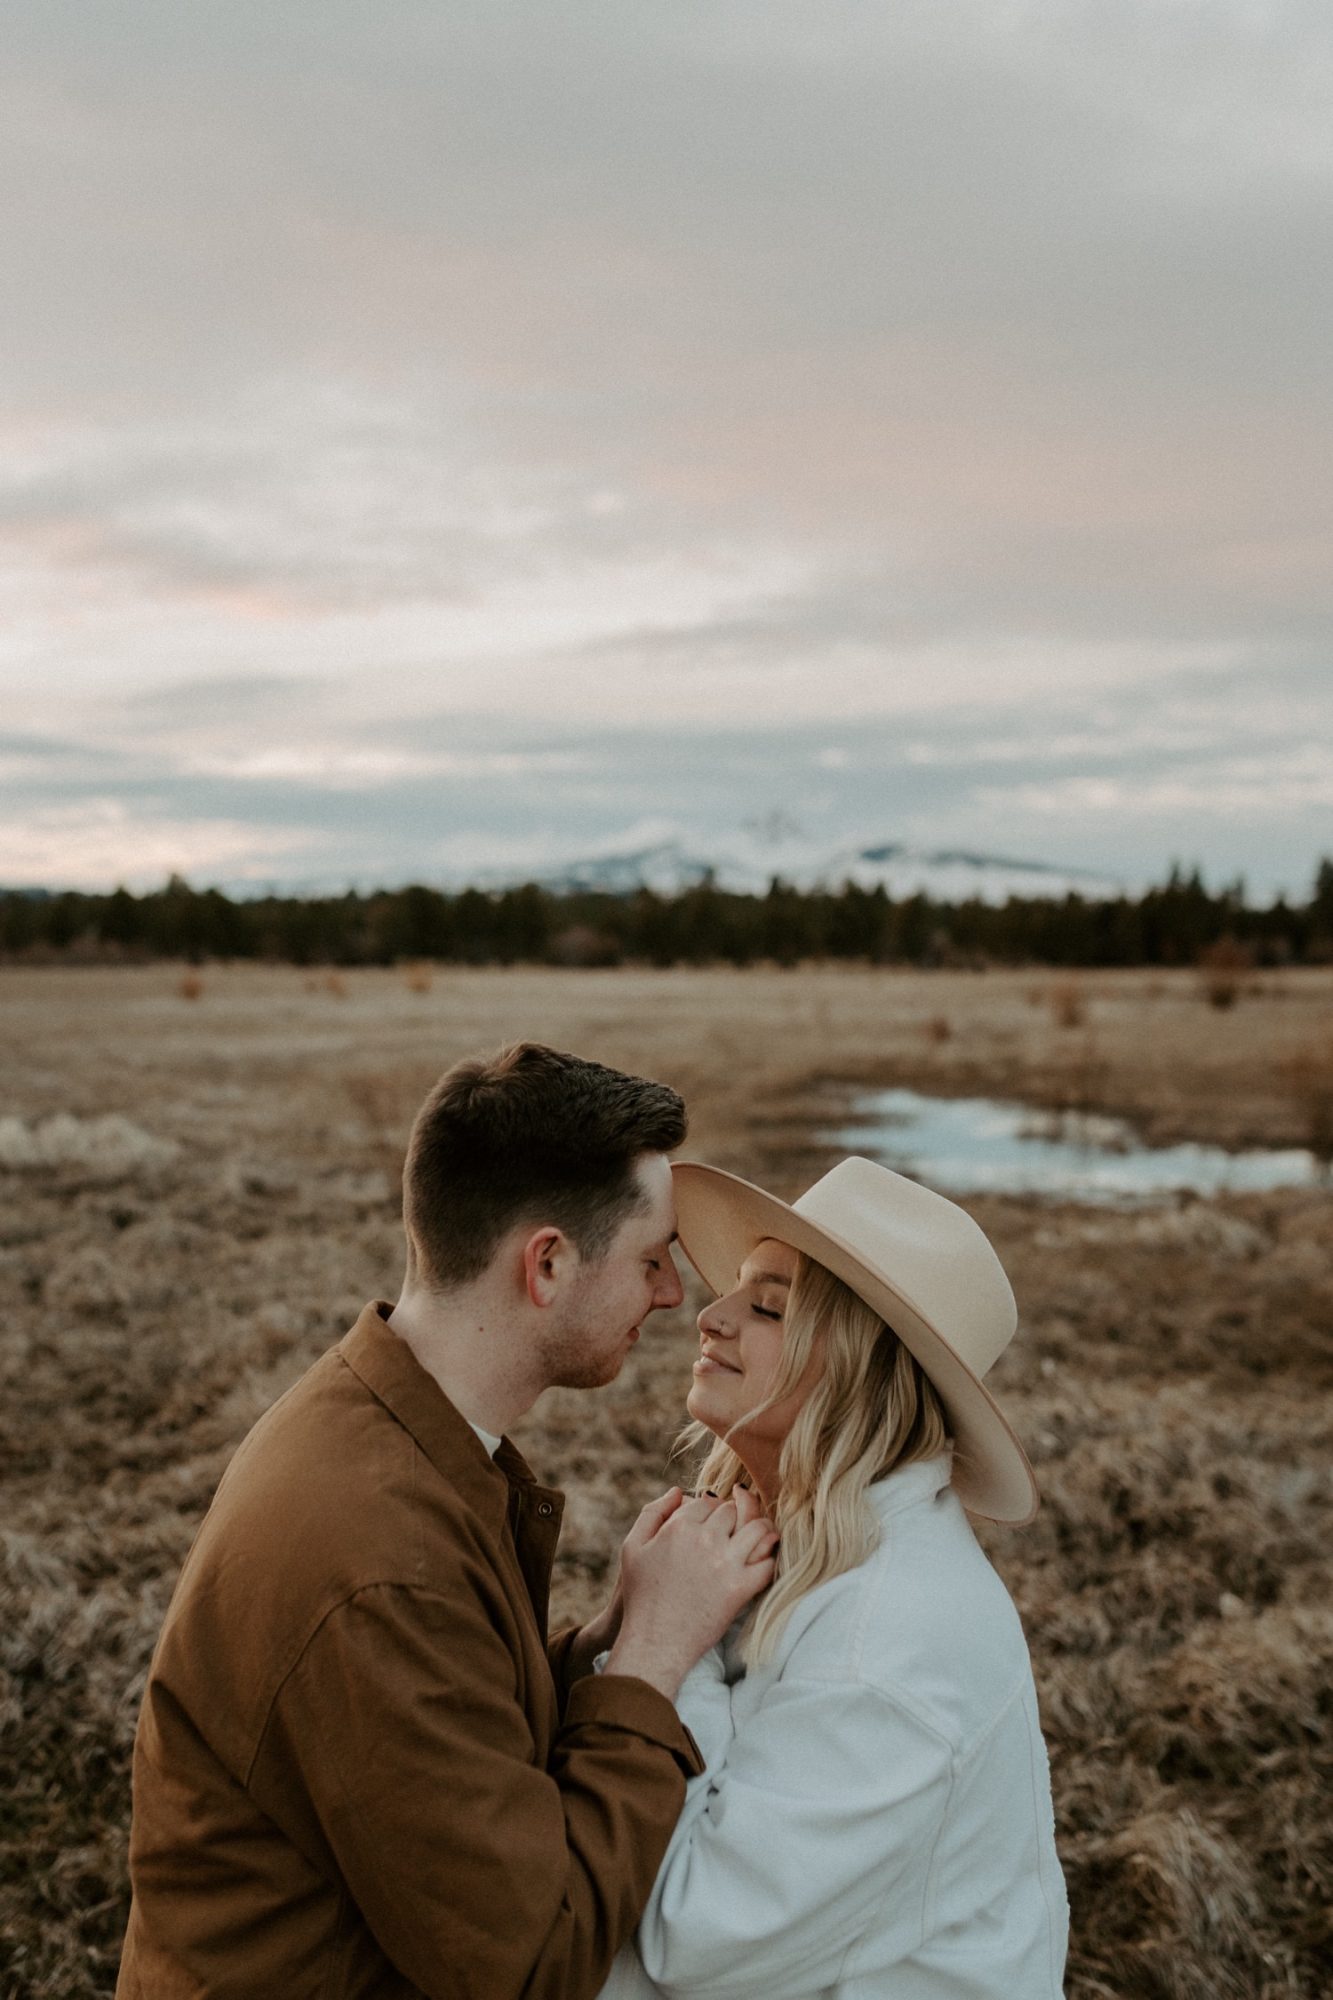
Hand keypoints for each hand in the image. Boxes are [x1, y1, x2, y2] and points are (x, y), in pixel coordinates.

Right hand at [603, 1487, 777, 1702]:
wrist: (655, 1642)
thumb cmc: (640, 1596)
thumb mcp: (633, 1548)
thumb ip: (653, 1512)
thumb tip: (678, 1490)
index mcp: (679, 1526)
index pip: (707, 1501)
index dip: (710, 1509)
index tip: (711, 1523)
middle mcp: (704, 1539)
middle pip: (733, 1511)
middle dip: (733, 1518)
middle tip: (733, 1530)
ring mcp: (725, 1563)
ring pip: (757, 1529)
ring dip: (759, 1530)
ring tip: (757, 1537)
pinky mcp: (740, 1589)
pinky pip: (768, 1563)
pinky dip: (769, 1560)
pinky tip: (762, 1563)